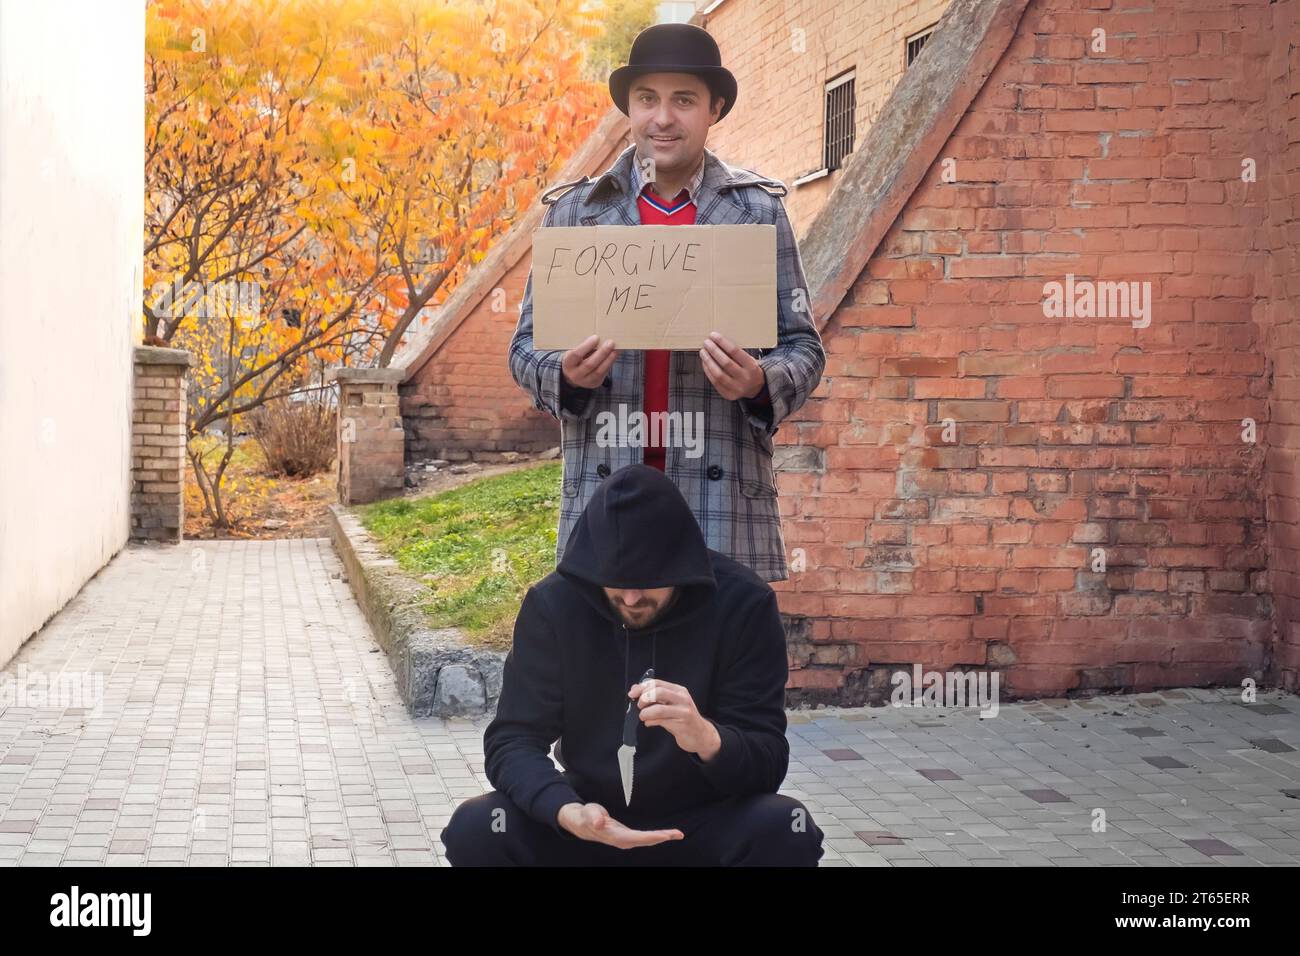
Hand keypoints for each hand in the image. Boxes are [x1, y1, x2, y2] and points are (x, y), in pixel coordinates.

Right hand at [556, 801, 683, 847]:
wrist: (580, 822)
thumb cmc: (585, 816)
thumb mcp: (588, 812)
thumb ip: (593, 816)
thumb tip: (598, 822)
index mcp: (614, 836)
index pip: (637, 838)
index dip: (651, 837)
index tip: (665, 835)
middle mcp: (621, 841)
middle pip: (645, 841)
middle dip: (662, 838)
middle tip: (678, 834)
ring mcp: (624, 840)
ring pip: (646, 840)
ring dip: (661, 837)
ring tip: (676, 834)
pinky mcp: (626, 836)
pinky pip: (644, 837)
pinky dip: (655, 836)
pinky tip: (663, 834)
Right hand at [562, 334, 616, 388]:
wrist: (573, 375)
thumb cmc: (575, 358)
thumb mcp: (574, 352)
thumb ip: (584, 347)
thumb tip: (600, 338)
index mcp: (568, 363)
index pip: (576, 354)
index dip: (587, 346)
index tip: (596, 337)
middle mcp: (575, 374)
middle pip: (589, 364)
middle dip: (602, 353)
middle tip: (610, 342)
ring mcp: (585, 381)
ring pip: (599, 371)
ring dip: (609, 359)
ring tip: (615, 349)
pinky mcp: (595, 383)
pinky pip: (604, 374)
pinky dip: (610, 363)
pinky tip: (614, 355)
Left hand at [628, 677, 721, 759]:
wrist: (701, 735)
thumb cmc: (683, 718)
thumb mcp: (671, 704)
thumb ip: (655, 697)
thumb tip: (635, 689)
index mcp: (679, 690)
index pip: (658, 683)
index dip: (642, 687)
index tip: (632, 693)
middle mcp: (682, 699)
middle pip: (659, 692)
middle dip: (644, 698)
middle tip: (639, 706)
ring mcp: (683, 712)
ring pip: (659, 709)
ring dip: (646, 713)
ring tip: (643, 717)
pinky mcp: (681, 725)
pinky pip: (661, 721)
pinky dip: (651, 722)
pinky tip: (649, 723)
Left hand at [700, 331, 764, 400]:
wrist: (755, 388)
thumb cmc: (749, 368)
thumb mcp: (749, 359)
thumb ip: (736, 353)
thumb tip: (717, 341)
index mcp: (752, 366)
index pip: (735, 352)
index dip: (722, 342)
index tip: (713, 335)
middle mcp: (745, 378)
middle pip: (725, 363)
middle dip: (713, 351)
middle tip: (706, 343)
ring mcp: (737, 388)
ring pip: (718, 374)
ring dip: (708, 361)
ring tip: (703, 352)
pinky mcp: (729, 395)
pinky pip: (715, 382)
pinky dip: (708, 371)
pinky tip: (705, 362)